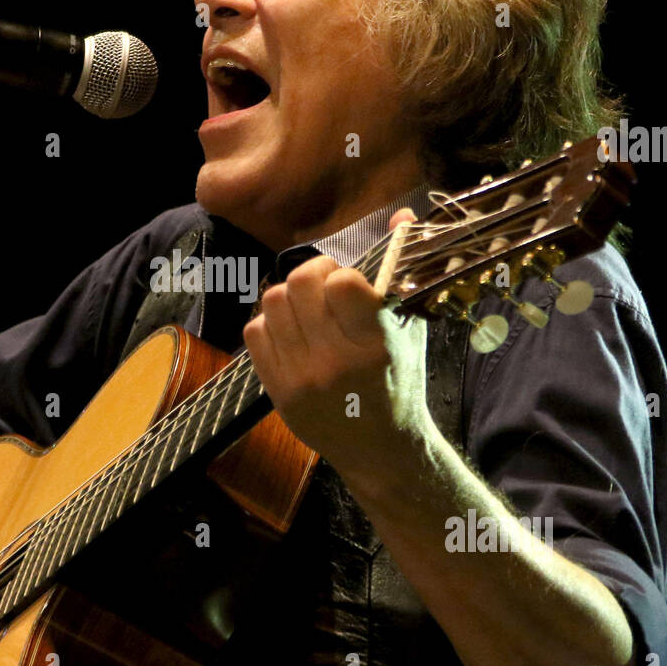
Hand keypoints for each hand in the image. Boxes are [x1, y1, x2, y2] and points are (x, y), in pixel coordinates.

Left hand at [242, 209, 429, 476]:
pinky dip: (271, 324)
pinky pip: (255, 332)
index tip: (350, 287)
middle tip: (325, 288)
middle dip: (312, 275)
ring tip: (309, 311)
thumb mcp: (411, 329)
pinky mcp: (277, 391)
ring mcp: (301, 378)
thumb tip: (402, 215)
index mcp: (375, 345)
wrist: (380, 450)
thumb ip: (402, 272)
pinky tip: (292, 334)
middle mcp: (335, 362)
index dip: (342, 275)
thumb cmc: (400, 383)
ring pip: (272, 302)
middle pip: (299, 283)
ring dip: (290, 297)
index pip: (341, 283)